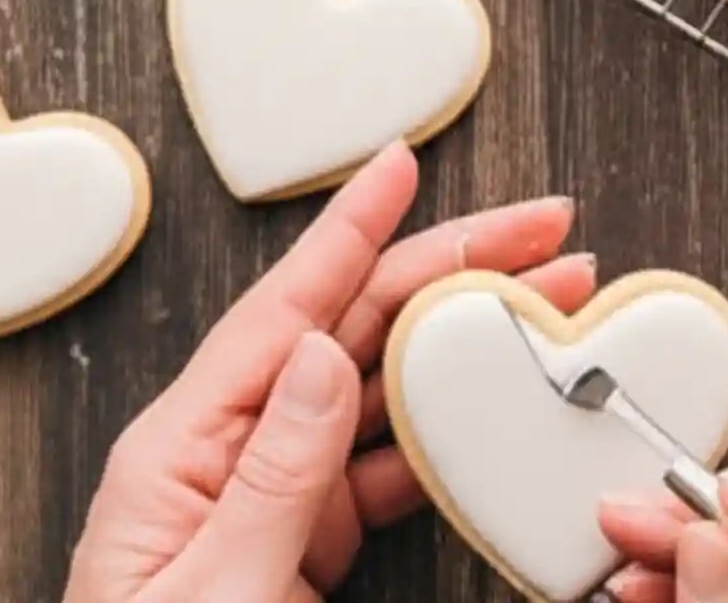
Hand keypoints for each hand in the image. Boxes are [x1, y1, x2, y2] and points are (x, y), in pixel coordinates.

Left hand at [63, 142, 596, 601]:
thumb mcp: (213, 588)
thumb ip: (272, 473)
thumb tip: (321, 356)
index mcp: (187, 446)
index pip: (287, 310)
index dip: (352, 229)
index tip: (401, 167)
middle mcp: (235, 446)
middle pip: (356, 327)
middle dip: (450, 268)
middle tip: (535, 232)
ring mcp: (278, 485)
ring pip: (385, 383)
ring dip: (464, 340)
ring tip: (540, 304)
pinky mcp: (311, 529)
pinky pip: (390, 457)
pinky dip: (448, 428)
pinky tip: (493, 405)